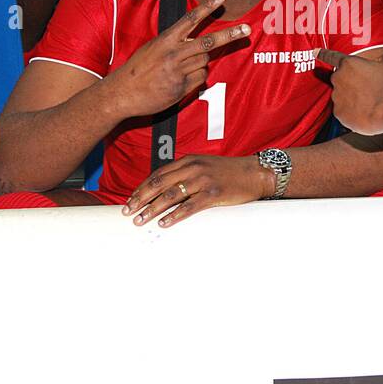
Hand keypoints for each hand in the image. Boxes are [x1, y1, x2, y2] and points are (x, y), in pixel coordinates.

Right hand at [105, 0, 250, 117]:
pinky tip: (180, 81)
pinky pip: (200, 78)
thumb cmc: (138, 70)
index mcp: (165, 40)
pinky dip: (196, 78)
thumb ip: (173, 44)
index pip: (189, 20)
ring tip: (181, 68)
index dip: (206, 7)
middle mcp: (173, 54)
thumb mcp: (152, 49)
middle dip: (230, 35)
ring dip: (200, 63)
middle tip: (247, 29)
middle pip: (208, 41)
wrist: (122, 94)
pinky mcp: (181, 87)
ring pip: (205, 61)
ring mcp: (178, 71)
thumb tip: (195, 45)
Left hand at [122, 154, 272, 227]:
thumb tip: (165, 191)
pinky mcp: (213, 193)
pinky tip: (164, 223)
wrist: (254, 173)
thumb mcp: (204, 166)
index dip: (142, 188)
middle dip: (140, 199)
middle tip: (128, 211)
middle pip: (159, 184)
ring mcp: (203, 180)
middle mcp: (192, 168)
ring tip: (140, 220)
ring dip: (152, 209)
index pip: (158, 175)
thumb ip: (186, 174)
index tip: (130, 200)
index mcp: (188, 161)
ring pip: (170, 195)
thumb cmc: (229, 172)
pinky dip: (175, 215)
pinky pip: (189, 206)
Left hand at [317, 49, 382, 134]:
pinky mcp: (340, 114)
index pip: (332, 57)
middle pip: (339, 80)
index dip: (323, 54)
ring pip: (341, 97)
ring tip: (369, 103)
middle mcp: (339, 79)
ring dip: (351, 99)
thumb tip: (382, 60)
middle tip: (367, 90)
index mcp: (349, 64)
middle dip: (350, 84)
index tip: (315, 52)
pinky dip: (352, 113)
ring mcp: (338, 98)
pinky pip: (343, 113)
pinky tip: (365, 114)